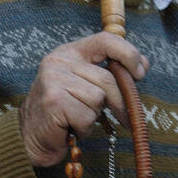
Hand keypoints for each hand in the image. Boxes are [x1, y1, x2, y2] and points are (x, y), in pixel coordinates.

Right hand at [18, 33, 148, 166]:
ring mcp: (54, 79)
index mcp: (70, 52)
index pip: (105, 40)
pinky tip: (71, 127)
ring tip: (79, 119)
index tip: (141, 72)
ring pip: (98, 99)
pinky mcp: (53, 101)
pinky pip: (87, 116)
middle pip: (107, 78)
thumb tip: (144, 64)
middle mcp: (59, 60)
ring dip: (95, 116)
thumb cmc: (65, 111)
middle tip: (123, 118)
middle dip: (120, 102)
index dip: (128, 53)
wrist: (33, 137)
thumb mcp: (89, 85)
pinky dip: (85, 127)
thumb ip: (112, 73)